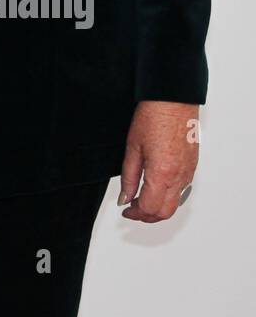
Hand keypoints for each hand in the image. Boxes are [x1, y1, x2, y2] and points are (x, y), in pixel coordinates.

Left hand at [119, 101, 198, 222]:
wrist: (173, 100)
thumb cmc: (153, 117)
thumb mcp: (133, 148)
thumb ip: (128, 177)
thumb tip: (125, 197)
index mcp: (161, 173)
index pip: (149, 208)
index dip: (135, 213)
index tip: (126, 210)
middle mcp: (178, 177)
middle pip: (165, 212)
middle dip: (148, 216)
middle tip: (133, 209)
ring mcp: (188, 173)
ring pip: (175, 204)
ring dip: (159, 208)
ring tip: (142, 199)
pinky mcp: (192, 167)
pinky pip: (182, 190)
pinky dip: (169, 196)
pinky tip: (157, 188)